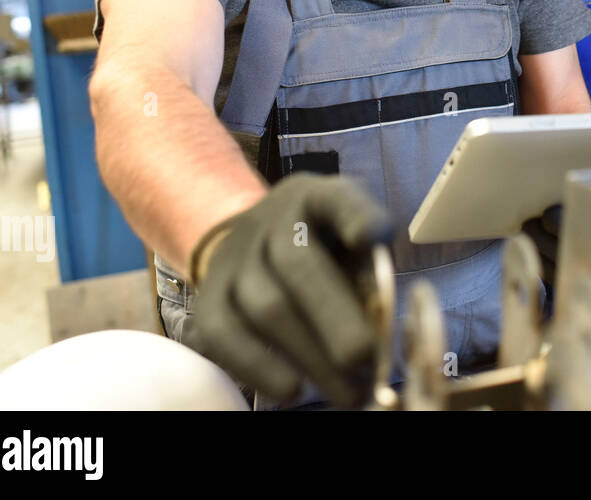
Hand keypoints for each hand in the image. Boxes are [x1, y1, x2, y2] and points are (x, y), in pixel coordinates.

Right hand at [181, 172, 391, 407]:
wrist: (252, 242)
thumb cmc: (324, 246)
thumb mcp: (350, 240)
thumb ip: (368, 271)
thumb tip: (383, 331)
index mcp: (318, 198)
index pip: (337, 199)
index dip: (356, 216)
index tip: (376, 236)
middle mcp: (272, 221)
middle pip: (298, 265)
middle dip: (335, 318)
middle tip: (365, 361)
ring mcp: (234, 259)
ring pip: (266, 308)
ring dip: (310, 357)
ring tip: (348, 393)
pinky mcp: (207, 298)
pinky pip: (224, 335)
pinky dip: (259, 369)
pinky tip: (293, 392)